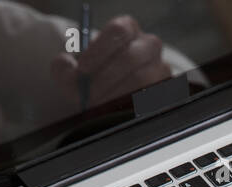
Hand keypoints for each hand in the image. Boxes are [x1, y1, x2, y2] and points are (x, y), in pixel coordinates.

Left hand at [51, 16, 170, 108]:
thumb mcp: (69, 70)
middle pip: (132, 57)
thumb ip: (62, 67)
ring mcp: (162, 68)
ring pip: (143, 80)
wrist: (105, 98)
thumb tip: (71, 71)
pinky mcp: (168, 91)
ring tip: (99, 106)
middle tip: (89, 95)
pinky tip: (114, 113)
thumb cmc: (89, 79)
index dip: (99, 51)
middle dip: (106, 78)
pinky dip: (129, 107)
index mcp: (126, 29)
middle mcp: (149, 45)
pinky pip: (152, 99)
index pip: (118, 30)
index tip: (82, 71)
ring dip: (117, 95)